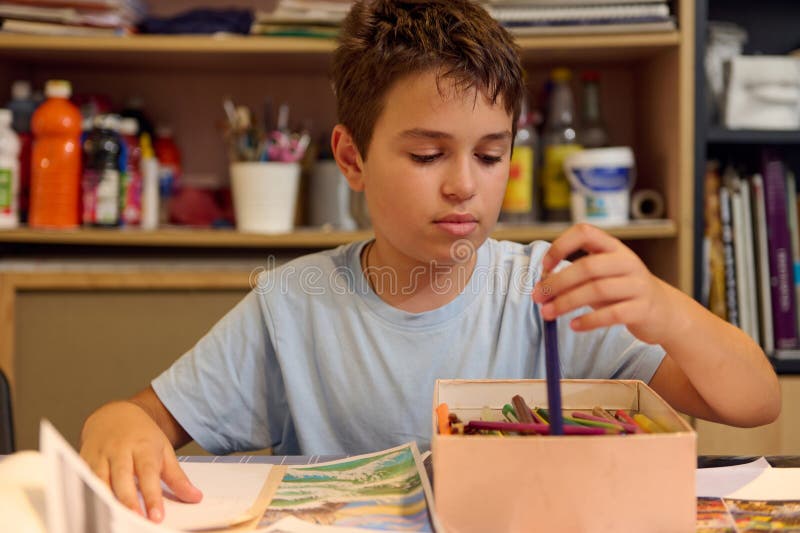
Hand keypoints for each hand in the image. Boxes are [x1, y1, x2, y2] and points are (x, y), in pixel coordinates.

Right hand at [79, 401, 201, 521]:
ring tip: (114, 520)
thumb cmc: (141, 435)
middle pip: (122, 478)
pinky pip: (83, 480)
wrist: (115, 414)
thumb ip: (177, 477)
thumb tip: (195, 497)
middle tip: (136, 521)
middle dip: (128, 501)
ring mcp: (100, 455)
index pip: (148, 474)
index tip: (156, 516)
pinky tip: (94, 508)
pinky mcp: (83, 460)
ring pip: (99, 481)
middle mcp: (120, 450)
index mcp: (143, 447)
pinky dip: (87, 495)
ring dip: (105, 501)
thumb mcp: (164, 451)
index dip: (151, 496)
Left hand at [532, 223, 677, 344]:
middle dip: (557, 282)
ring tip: (548, 313)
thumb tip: (542, 285)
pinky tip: (574, 326)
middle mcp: (627, 261)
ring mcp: (637, 284)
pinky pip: (612, 314)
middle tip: (538, 296)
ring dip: (566, 303)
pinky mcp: (642, 308)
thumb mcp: (603, 275)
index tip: (545, 266)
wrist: (664, 311)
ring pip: (597, 290)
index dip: (561, 245)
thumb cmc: (623, 291)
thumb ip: (576, 276)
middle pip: (587, 266)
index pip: (584, 232)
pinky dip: (589, 321)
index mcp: (613, 247)